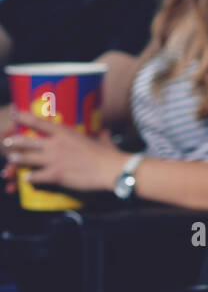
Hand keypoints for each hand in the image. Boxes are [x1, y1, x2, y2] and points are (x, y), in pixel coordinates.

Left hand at [1, 111, 126, 192]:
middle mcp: (55, 145)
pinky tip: (27, 179)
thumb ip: (100, 136)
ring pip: (26, 158)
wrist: (112, 170)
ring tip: (11, 160)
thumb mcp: (103, 141)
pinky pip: (35, 176)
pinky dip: (30, 178)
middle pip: (26, 141)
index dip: (23, 117)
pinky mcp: (55, 175)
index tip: (14, 113)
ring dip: (17, 159)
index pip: (39, 122)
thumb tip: (105, 132)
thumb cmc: (109, 155)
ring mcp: (54, 160)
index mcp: (65, 133)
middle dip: (14, 141)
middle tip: (7, 142)